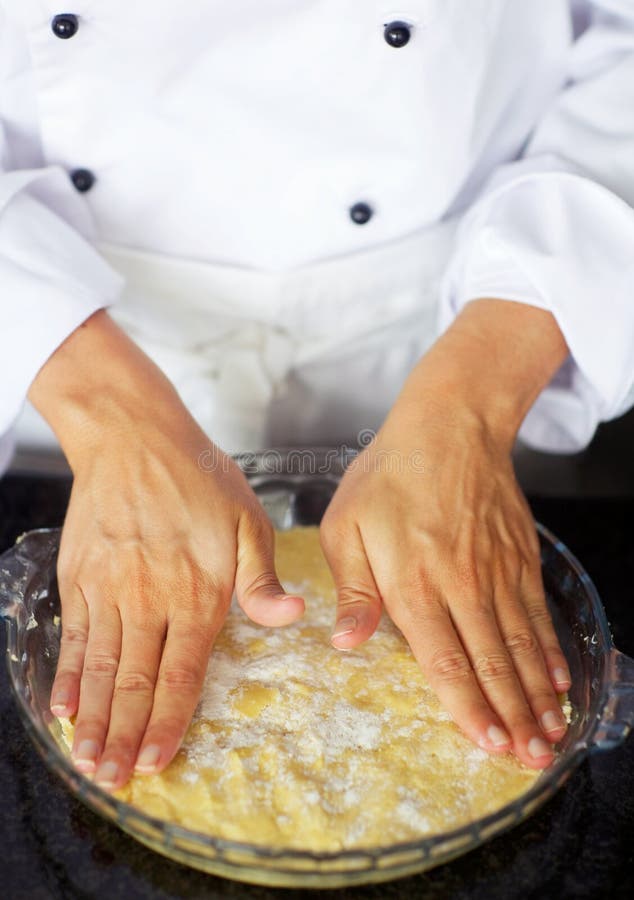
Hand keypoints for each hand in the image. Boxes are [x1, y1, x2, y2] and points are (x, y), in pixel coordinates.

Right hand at [30, 312, 303, 789]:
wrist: (133, 436)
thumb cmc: (197, 477)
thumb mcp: (248, 520)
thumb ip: (262, 579)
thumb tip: (291, 619)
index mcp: (196, 593)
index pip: (180, 673)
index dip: (167, 722)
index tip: (157, 762)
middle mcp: (149, 601)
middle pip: (134, 683)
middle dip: (125, 738)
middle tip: (115, 782)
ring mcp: (109, 591)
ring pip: (100, 669)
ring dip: (94, 720)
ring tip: (87, 761)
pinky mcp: (81, 578)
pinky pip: (73, 637)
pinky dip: (67, 677)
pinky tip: (63, 708)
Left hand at [320, 300, 571, 767]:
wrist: (449, 424)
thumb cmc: (389, 475)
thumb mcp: (347, 524)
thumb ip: (352, 588)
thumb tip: (345, 642)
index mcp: (414, 584)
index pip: (444, 660)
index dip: (467, 707)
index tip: (486, 744)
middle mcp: (462, 585)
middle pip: (491, 663)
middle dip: (511, 717)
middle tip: (529, 759)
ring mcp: (497, 572)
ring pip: (521, 645)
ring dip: (536, 694)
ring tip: (550, 735)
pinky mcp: (519, 557)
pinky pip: (537, 612)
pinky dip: (550, 650)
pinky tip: (559, 679)